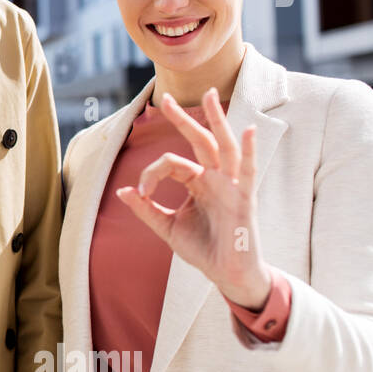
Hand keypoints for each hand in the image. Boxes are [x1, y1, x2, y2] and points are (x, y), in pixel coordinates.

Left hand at [115, 87, 271, 309]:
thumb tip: (123, 191)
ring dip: (217, 121)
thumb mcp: (167, 227)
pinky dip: (250, 150)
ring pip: (223, 147)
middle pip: (200, 141)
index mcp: (197, 183)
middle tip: (166, 98)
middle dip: (184, 119)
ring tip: (210, 95)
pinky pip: (248, 171)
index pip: (171, 164)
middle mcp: (215, 179)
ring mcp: (231, 186)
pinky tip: (249, 131)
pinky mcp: (244, 199)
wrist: (228, 276)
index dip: (151, 174)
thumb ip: (146, 209)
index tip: (140, 195)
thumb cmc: (204, 250)